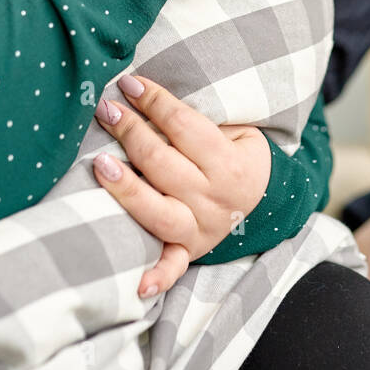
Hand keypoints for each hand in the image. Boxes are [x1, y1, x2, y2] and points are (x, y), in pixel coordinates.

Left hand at [91, 74, 271, 298]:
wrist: (268, 200)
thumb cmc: (238, 155)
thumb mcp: (236, 130)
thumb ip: (199, 118)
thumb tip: (146, 91)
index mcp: (229, 164)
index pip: (184, 127)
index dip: (154, 101)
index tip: (129, 83)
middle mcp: (214, 199)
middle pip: (162, 163)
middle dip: (131, 131)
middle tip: (107, 108)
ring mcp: (201, 230)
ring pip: (157, 212)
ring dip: (126, 189)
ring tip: (100, 163)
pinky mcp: (190, 252)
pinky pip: (173, 267)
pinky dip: (158, 277)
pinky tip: (138, 285)